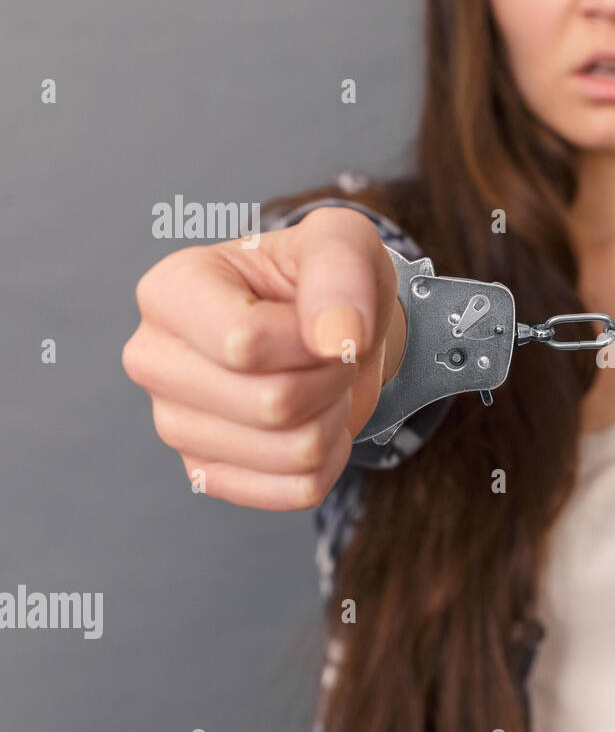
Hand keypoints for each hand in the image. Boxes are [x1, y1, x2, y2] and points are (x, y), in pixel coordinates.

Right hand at [122, 206, 403, 509]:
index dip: (316, 340)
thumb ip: (341, 266)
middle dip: (332, 378)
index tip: (330, 319)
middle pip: (273, 405)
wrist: (329, 331)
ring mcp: (172, 424)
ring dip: (335, 416)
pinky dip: (332, 458)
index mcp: (170, 291)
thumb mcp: (343, 241)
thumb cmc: (323, 279)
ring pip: (293, 452)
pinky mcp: (206, 473)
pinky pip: (297, 491)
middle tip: (332, 352)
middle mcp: (153, 359)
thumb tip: (334, 337)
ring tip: (320, 380)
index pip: (246, 344)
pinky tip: (315, 420)